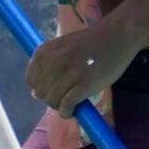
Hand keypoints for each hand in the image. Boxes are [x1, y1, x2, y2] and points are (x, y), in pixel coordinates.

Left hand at [26, 17, 145, 115]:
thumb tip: (34, 94)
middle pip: (41, 93)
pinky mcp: (84, 85)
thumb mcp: (62, 46)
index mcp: (45, 51)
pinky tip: (73, 110)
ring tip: (71, 102)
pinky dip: (67, 112)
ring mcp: (69, 74)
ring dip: (60, 106)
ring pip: (52, 101)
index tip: (54, 86)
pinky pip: (67, 105)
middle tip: (66, 94)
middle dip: (51, 97)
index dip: (42, 86)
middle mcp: (54, 62)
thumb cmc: (91, 42)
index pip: (31, 80)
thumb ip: (47, 65)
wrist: (117, 36)